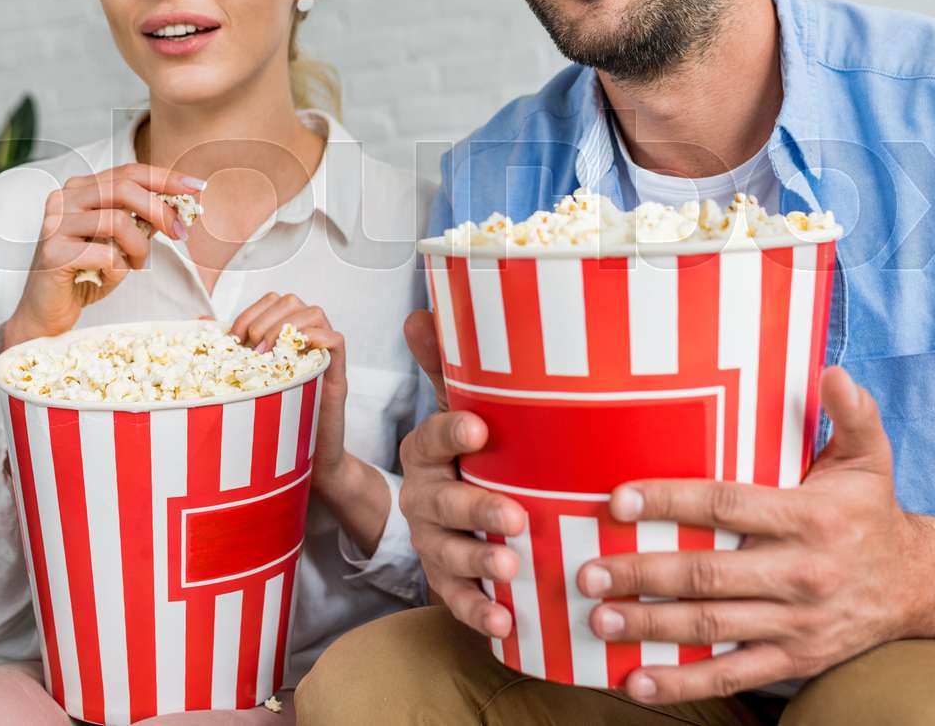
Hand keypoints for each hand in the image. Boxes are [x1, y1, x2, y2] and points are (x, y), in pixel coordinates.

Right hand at [4, 164, 202, 347]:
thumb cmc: (86, 275)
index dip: (165, 177)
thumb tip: (180, 205)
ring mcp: (55, 224)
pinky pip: (105, 254)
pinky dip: (118, 268)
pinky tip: (109, 276)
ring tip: (137, 265)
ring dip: (139, 248)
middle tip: (181, 234)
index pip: (128, 172)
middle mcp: (63, 198)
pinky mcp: (53, 252)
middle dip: (161, 211)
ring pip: (117, 221)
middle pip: (124, 189)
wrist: (47, 313)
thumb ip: (143, 220)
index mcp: (80, 189)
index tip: (196, 187)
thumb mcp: (122, 243)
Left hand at [229, 293, 347, 485]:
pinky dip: (315, 338)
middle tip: (251, 349)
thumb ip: (228, 354)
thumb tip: (200, 325)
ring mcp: (324, 357)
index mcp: (285, 340)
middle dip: (265, 318)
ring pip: (315, 313)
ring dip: (285, 327)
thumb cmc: (277, 427)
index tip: (235, 338)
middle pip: (293, 301)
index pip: (273, 301)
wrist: (309, 465)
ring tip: (267, 355)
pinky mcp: (338, 376)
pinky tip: (291, 357)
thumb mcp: (247, 385)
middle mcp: (306, 342)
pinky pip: (337, 340)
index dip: (251, 312)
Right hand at [397, 309, 526, 638]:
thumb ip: (446, 366)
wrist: (453, 515)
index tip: (481, 429)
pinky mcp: (446, 582)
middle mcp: (424, 497)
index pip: (433, 437)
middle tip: (513, 517)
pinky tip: (507, 624)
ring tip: (513, 571)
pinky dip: (480, 614)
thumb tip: (420, 311)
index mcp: (427, 452)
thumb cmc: (470, 454)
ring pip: (449, 554)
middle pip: (444, 502)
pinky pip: (457, 601)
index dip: (453, 433)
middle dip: (478, 509)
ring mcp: (432, 542)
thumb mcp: (462, 407)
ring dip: (480, 564)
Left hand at [578, 365, 934, 703]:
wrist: (920, 587)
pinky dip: (683, 683)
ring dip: (650, 627)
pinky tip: (637, 682)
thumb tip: (833, 372)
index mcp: (810, 518)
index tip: (618, 500)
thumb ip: (852, 413)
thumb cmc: (875, 513)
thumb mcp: (871, 457)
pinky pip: (732, 676)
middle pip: (708, 574)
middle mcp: (802, 573)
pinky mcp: (795, 660)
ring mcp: (796, 623)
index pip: (726, 505)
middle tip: (589, 574)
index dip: (669, 501)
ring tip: (599, 621)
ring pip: (712, 628)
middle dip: (643, 574)